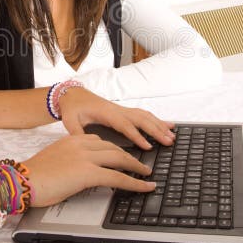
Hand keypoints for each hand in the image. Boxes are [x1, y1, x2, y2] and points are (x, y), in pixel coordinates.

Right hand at [23, 134, 155, 206]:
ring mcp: (86, 157)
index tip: (121, 156)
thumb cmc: (32, 176)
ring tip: (146, 174)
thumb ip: (68, 160)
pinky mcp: (89, 173)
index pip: (99, 141)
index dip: (113, 149)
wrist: (22, 181)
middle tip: (141, 164)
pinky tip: (145, 187)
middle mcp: (81, 144)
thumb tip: (75, 172)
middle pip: (112, 147)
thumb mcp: (53, 160)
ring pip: (120, 158)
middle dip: (129, 156)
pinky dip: (135, 183)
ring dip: (136, 166)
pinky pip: (118, 177)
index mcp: (71, 140)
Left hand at [57, 87, 174, 149]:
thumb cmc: (72, 109)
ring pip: (145, 116)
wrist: (71, 95)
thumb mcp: (70, 122)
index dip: (136, 136)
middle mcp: (117, 110)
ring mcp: (122, 110)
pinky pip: (143, 115)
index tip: (148, 147)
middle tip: (168, 142)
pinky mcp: (123, 111)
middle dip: (156, 131)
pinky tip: (167, 125)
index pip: (124, 125)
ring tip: (172, 136)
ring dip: (159, 125)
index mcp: (106, 113)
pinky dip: (156, 120)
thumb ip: (77, 134)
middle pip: (141, 119)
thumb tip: (83, 146)